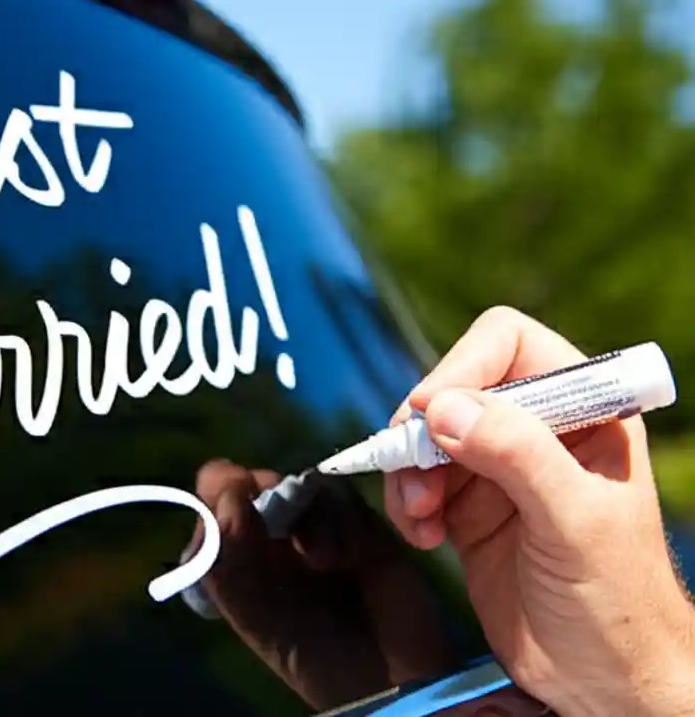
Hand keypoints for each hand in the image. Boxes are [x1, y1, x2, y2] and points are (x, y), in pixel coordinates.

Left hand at [187, 459, 460, 709]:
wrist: (383, 674)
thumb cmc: (310, 651)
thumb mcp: (250, 614)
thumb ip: (224, 559)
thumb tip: (231, 496)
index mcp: (237, 555)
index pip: (214, 501)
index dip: (218, 490)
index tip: (230, 495)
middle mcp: (271, 535)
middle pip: (252, 482)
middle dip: (257, 491)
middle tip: (275, 518)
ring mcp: (314, 525)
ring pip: (296, 485)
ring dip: (306, 518)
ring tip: (325, 565)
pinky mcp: (357, 521)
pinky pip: (337, 494)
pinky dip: (338, 521)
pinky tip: (349, 558)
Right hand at [385, 306, 694, 715]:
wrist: (604, 679)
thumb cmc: (620, 603)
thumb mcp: (575, 521)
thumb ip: (517, 455)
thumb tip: (445, 410)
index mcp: (585, 412)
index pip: (509, 344)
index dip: (463, 367)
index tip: (431, 413)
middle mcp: (539, 430)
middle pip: (454, 387)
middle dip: (424, 430)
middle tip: (414, 476)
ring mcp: (500, 469)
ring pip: (425, 435)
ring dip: (408, 472)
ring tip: (420, 517)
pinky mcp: (468, 508)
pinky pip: (415, 481)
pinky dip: (405, 504)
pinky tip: (425, 536)